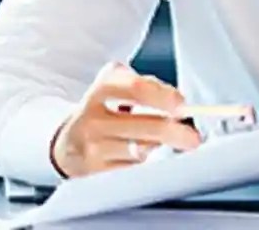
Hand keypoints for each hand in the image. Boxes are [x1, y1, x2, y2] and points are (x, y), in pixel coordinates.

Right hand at [51, 62, 201, 176]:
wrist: (66, 145)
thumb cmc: (99, 112)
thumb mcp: (111, 86)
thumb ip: (142, 84)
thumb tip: (176, 101)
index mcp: (97, 93)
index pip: (134, 88)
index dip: (162, 95)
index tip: (181, 104)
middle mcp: (92, 121)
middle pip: (145, 126)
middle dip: (174, 132)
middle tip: (192, 137)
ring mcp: (94, 150)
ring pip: (141, 152)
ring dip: (160, 148)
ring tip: (168, 144)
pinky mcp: (98, 174)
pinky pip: (133, 171)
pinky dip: (147, 165)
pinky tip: (149, 158)